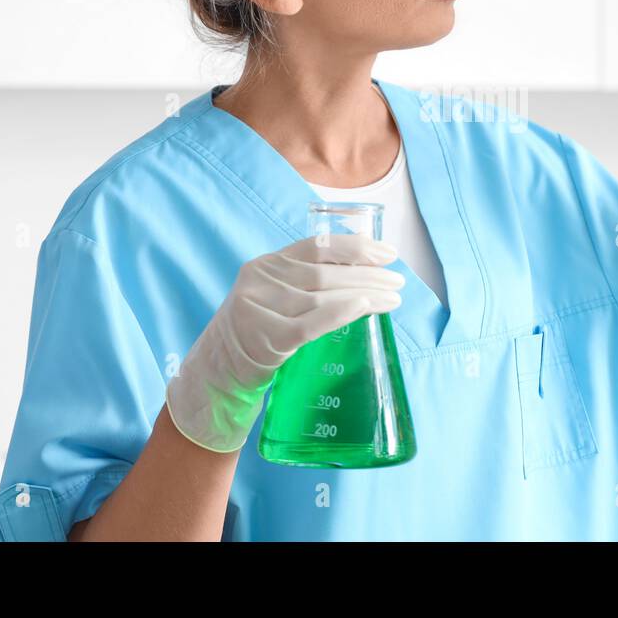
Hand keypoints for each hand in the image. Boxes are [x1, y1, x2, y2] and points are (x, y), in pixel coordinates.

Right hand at [165, 232, 405, 452]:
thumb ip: (308, 282)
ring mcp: (259, 310)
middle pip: (325, 273)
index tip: (388, 254)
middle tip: (398, 282)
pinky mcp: (265, 339)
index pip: (317, 246)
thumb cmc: (258, 331)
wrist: (218, 371)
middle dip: (369, 276)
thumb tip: (367, 275)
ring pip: (322, 296)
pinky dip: (341, 312)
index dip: (356, 247)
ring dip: (365, 295)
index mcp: (266, 264)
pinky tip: (365, 307)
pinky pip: (311, 324)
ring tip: (392, 300)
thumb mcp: (276, 297)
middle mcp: (260, 281)